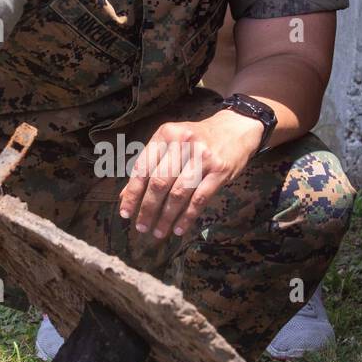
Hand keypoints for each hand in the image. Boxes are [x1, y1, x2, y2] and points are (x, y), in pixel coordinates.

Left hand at [118, 109, 261, 240]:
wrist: (236, 128)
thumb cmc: (197, 139)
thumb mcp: (171, 144)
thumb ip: (149, 166)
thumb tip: (125, 196)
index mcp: (166, 134)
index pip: (143, 168)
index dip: (132, 193)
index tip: (125, 213)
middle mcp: (183, 143)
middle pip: (159, 183)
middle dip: (148, 209)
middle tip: (141, 227)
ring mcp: (203, 157)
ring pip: (178, 194)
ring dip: (166, 217)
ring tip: (158, 232)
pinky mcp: (220, 170)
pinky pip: (199, 199)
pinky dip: (187, 216)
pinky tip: (179, 229)